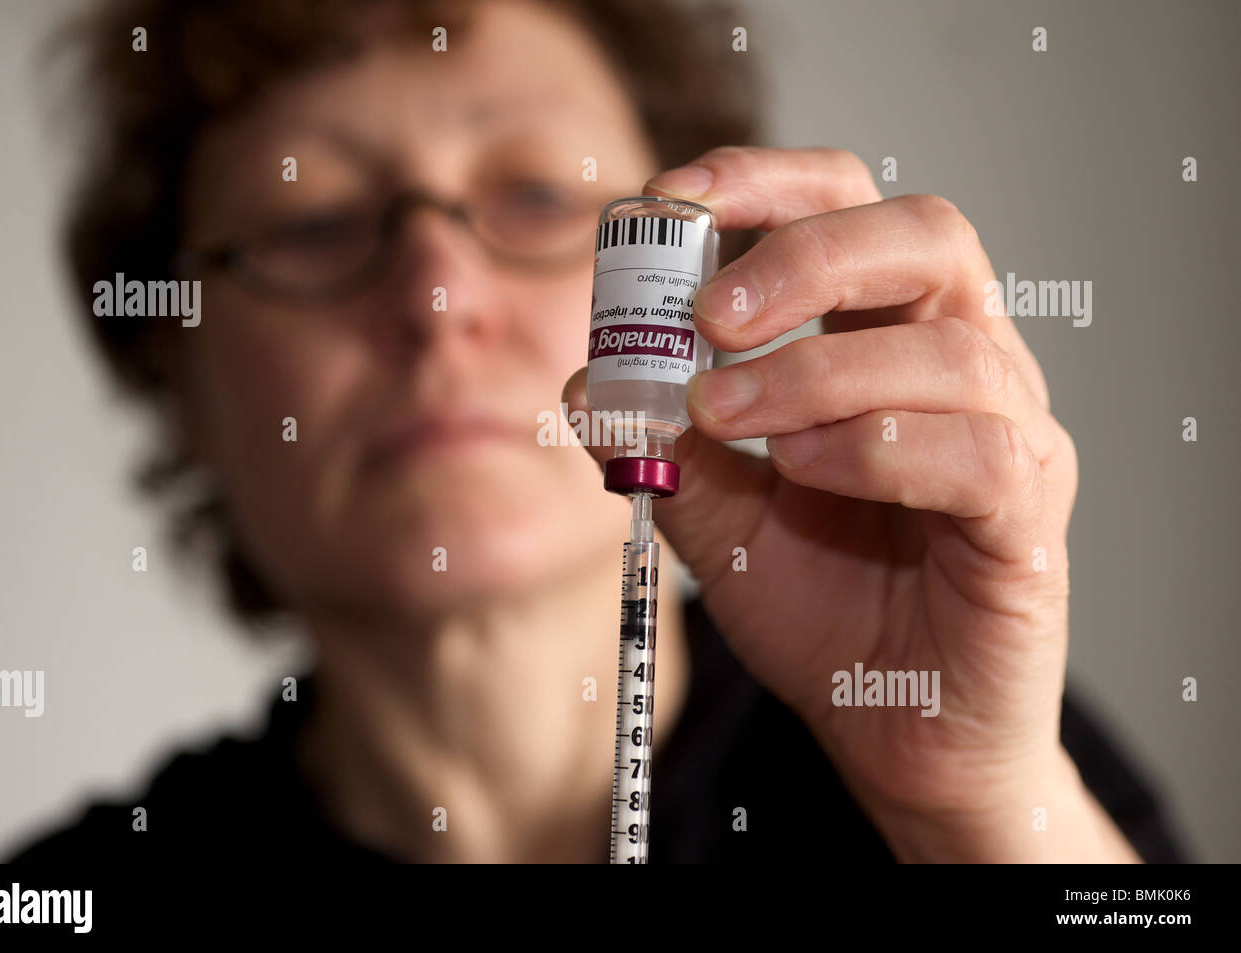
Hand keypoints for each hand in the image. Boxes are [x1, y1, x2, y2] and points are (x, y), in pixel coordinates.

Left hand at [564, 146, 1137, 860]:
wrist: (895, 733)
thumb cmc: (823, 610)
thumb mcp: (719, 518)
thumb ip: (665, 446)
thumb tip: (587, 384)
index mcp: (890, 339)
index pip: (851, 207)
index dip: (765, 182)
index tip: (669, 199)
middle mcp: (966, 365)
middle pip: (924, 236)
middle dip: (804, 255)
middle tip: (707, 315)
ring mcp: (1013, 437)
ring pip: (950, 351)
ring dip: (816, 371)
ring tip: (728, 416)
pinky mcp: (1032, 520)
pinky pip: (979, 454)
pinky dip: (874, 448)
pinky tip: (802, 470)